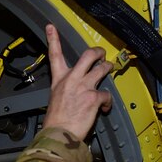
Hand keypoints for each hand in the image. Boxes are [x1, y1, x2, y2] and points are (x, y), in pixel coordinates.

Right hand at [42, 24, 112, 138]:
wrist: (58, 134)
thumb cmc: (56, 122)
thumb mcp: (55, 100)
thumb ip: (66, 90)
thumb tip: (75, 92)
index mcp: (59, 80)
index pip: (54, 55)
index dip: (53, 39)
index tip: (51, 27)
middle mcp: (71, 80)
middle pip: (88, 55)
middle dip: (98, 52)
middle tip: (101, 54)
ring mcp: (84, 87)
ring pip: (102, 69)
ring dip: (108, 68)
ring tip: (109, 69)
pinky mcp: (94, 97)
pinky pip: (107, 95)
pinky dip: (107, 102)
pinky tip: (104, 108)